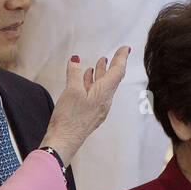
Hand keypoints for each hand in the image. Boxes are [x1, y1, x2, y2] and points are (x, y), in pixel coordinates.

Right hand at [41, 46, 130, 162]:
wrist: (64, 141)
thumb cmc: (69, 117)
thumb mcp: (71, 91)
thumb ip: (75, 74)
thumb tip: (75, 61)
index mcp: (104, 94)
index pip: (117, 72)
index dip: (121, 58)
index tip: (126, 48)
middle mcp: (105, 101)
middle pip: (112, 79)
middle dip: (113, 65)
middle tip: (116, 54)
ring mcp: (98, 108)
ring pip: (103, 87)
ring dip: (101, 74)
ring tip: (100, 63)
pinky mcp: (90, 114)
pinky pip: (96, 95)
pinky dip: (93, 84)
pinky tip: (86, 80)